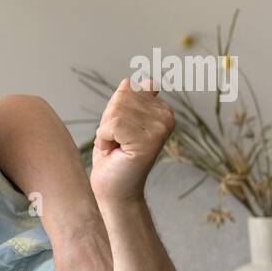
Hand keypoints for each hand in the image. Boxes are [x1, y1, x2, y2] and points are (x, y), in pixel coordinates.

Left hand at [90, 78, 174, 205]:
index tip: (121, 134)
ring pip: (116, 111)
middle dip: (109, 121)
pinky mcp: (148, 140)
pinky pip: (112, 125)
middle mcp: (167, 116)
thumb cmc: (115, 158)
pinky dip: (104, 140)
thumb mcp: (116, 123)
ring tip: (117, 148)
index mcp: (162, 110)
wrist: (114, 190)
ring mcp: (160, 128)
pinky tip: (115, 153)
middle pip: (121, 98)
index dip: (114, 112)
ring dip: (106, 132)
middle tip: (117, 142)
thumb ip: (125, 101)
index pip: (128, 89)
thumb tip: (130, 80)